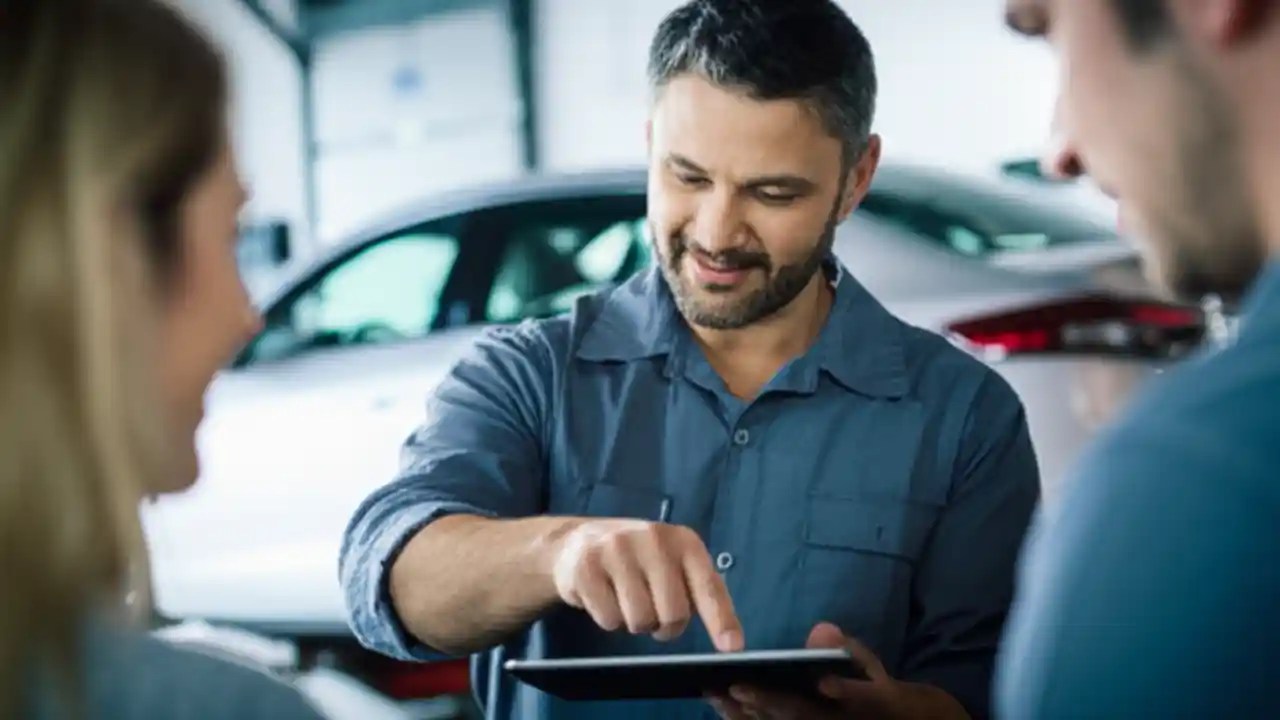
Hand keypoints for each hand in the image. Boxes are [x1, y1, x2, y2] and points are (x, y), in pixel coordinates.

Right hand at [550, 519, 743, 650]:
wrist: (580, 541)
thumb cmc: (640, 559)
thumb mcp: (675, 563)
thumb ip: (703, 592)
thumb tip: (731, 642)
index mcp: (684, 541)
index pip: (708, 586)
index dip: (721, 619)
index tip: (732, 649)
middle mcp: (653, 539)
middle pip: (673, 613)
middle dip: (665, 626)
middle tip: (654, 612)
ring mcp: (617, 550)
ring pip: (639, 621)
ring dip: (636, 623)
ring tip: (627, 600)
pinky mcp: (586, 568)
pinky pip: (609, 620)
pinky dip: (609, 619)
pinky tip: (605, 596)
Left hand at [708, 623, 969, 719]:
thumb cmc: (873, 691)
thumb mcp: (870, 667)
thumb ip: (849, 651)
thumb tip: (824, 631)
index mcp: (874, 703)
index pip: (863, 698)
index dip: (848, 693)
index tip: (825, 683)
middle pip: (808, 718)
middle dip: (772, 704)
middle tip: (737, 686)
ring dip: (748, 716)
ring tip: (716, 695)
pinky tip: (722, 708)